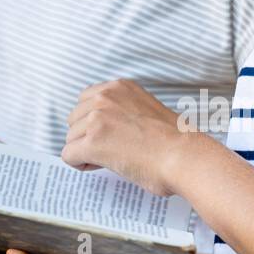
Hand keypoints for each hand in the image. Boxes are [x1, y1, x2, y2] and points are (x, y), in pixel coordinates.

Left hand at [61, 79, 186, 195]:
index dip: (93, 122)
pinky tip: (101, 166)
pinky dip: (80, 164)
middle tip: (112, 149)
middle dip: (87, 136)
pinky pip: (68, 156)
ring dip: (85, 151)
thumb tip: (106, 126)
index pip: (85, 100)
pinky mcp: (92, 142)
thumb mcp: (145, 109)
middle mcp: (105, 97)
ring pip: (70, 138)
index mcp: (119, 87)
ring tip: (111, 158)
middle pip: (74, 119)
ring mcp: (96, 118)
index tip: (110, 134)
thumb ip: (122, 110)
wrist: (184, 157)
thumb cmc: (174, 142)